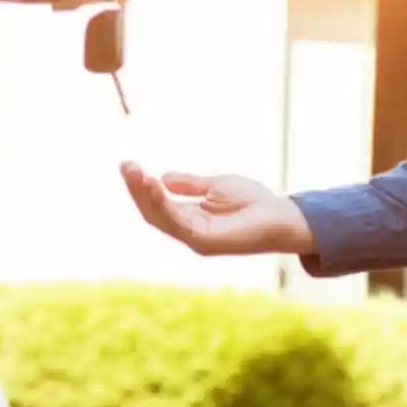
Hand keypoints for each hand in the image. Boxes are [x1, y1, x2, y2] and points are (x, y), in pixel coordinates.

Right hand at [119, 162, 315, 256]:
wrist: (281, 217)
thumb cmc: (253, 202)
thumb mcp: (216, 185)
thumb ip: (189, 184)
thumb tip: (162, 176)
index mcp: (190, 219)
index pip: (158, 204)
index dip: (142, 186)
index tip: (129, 165)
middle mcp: (188, 231)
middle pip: (152, 212)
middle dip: (137, 189)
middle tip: (125, 165)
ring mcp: (195, 238)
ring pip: (160, 218)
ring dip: (144, 194)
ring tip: (134, 172)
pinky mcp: (204, 241)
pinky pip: (176, 222)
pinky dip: (163, 203)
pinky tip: (154, 185)